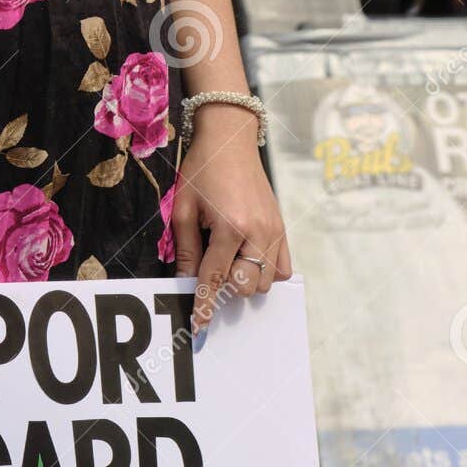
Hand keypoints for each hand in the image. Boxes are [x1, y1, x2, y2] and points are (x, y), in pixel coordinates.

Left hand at [171, 110, 291, 331]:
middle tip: (214, 271)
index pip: (215, 280)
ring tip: (231, 263)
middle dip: (227, 289)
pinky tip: (250, 262)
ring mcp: (274, 230)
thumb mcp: (183, 210)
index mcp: (230, 227)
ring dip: (247, 281)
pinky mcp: (281, 227)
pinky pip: (283, 268)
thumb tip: (184, 285)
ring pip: (266, 282)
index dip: (204, 306)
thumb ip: (187, 252)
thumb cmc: (202, 169)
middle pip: (246, 287)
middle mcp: (257, 232)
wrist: (230, 137)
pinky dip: (267, 273)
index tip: (198, 328)